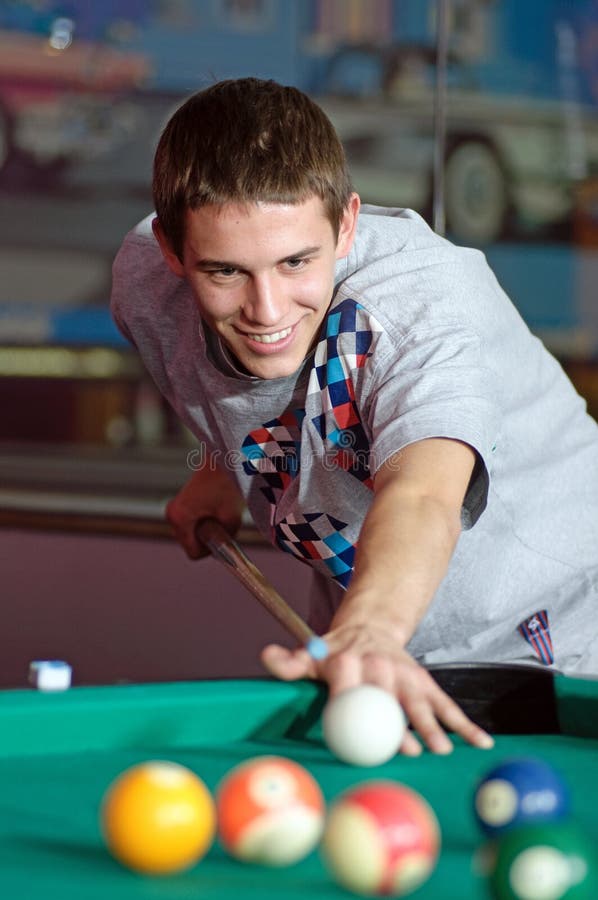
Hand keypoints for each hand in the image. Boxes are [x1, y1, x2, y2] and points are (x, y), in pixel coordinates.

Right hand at [166, 465, 244, 558]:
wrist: (223, 458)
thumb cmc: (227, 484)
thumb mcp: (232, 518)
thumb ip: (227, 539)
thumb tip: (225, 550)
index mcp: (179, 518)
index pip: (193, 552)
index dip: (211, 550)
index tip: (224, 538)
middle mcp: (172, 515)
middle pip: (191, 543)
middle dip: (208, 539)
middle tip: (225, 523)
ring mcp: (175, 508)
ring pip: (192, 533)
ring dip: (207, 529)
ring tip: (221, 512)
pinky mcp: (181, 503)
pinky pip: (193, 523)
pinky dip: (206, 521)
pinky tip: (217, 507)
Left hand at [261, 620, 493, 755]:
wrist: (369, 626)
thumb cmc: (334, 650)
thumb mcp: (310, 653)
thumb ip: (289, 662)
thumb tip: (267, 656)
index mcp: (350, 660)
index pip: (351, 681)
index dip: (354, 700)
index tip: (358, 723)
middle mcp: (381, 666)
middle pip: (392, 697)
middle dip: (400, 722)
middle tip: (406, 749)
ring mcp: (406, 675)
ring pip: (422, 701)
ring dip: (434, 725)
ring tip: (441, 750)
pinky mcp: (425, 683)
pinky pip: (446, 704)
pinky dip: (464, 724)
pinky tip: (480, 743)